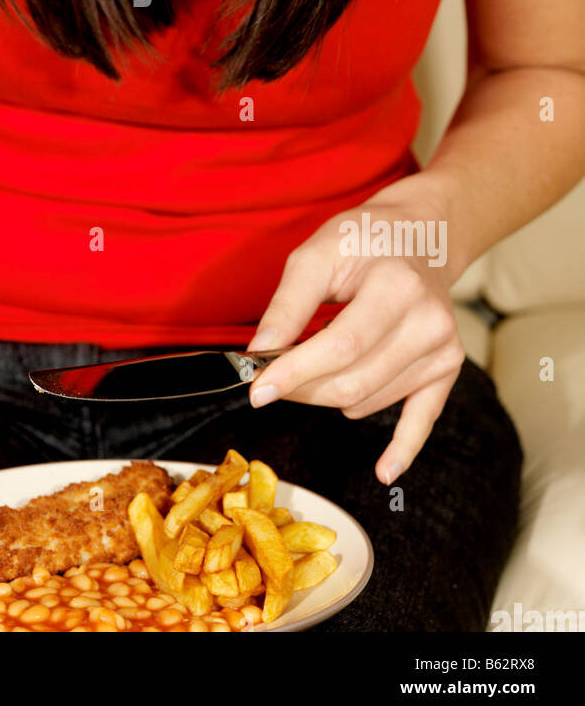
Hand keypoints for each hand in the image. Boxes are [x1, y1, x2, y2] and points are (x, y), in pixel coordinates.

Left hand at [245, 184, 466, 485]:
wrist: (421, 236)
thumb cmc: (362, 240)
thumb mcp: (317, 252)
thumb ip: (288, 302)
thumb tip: (262, 351)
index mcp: (398, 286)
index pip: (341, 346)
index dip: (296, 372)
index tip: (258, 389)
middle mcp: (428, 322)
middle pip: (353, 382)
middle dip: (303, 388)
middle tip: (273, 376)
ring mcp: (443, 349)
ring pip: (368, 401)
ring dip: (329, 394)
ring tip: (318, 359)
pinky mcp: (447, 368)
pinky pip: (422, 419)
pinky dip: (402, 447)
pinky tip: (383, 469)